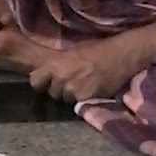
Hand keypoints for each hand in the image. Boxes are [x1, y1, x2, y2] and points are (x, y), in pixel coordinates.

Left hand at [28, 33, 148, 102]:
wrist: (121, 56)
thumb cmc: (98, 50)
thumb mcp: (71, 52)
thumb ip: (57, 64)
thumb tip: (47, 72)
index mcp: (54, 64)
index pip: (35, 81)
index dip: (41, 83)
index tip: (46, 83)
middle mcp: (61, 78)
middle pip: (52, 93)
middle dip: (59, 90)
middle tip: (72, 83)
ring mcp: (73, 90)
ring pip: (65, 100)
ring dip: (72, 96)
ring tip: (84, 86)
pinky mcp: (85, 99)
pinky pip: (79, 104)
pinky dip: (84, 100)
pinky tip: (92, 90)